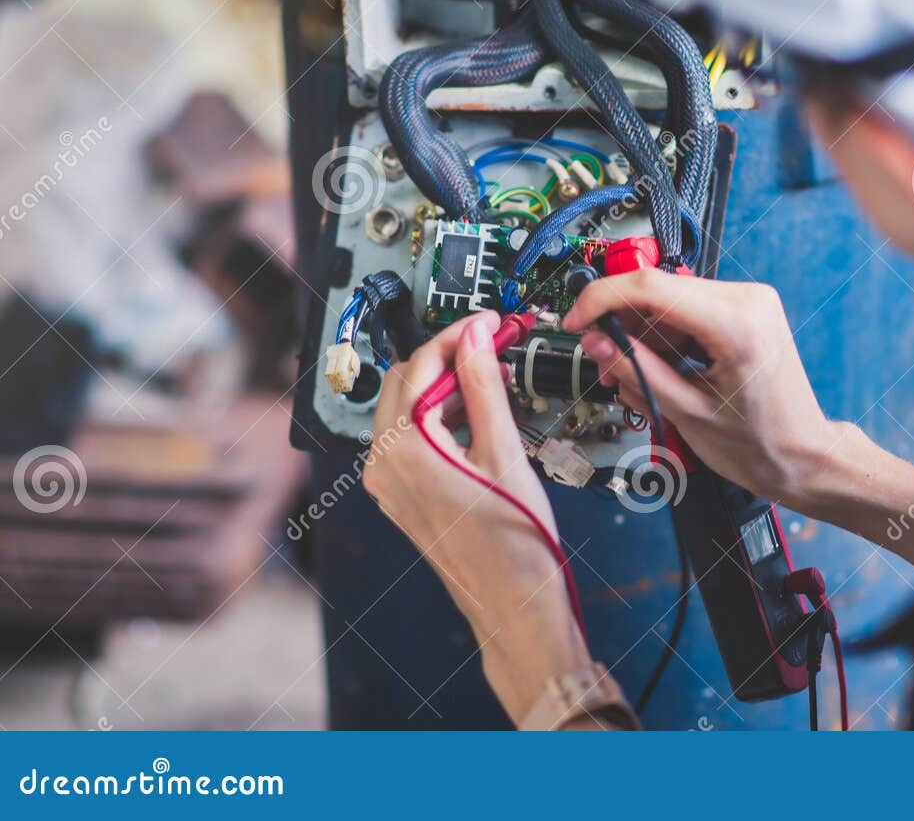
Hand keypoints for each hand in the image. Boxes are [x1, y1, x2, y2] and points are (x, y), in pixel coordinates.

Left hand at [364, 311, 589, 719]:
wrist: (516, 606)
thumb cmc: (514, 545)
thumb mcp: (503, 451)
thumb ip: (483, 385)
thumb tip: (476, 338)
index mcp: (402, 451)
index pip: (421, 366)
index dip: (459, 335)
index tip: (491, 320)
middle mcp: (384, 467)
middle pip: (404, 383)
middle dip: (448, 358)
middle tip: (494, 342)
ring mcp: (391, 485)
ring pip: (406, 410)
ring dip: (445, 387)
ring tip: (492, 378)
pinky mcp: (405, 498)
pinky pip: (413, 441)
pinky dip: (441, 419)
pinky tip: (479, 417)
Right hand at [562, 270, 840, 505]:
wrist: (804, 456)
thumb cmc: (761, 444)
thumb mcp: (686, 412)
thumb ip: (636, 371)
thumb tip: (596, 341)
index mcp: (737, 323)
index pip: (651, 287)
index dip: (602, 300)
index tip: (576, 321)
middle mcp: (747, 300)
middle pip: (658, 291)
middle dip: (622, 326)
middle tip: (605, 365)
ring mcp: (749, 302)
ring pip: (669, 301)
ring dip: (643, 336)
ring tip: (637, 380)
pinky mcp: (746, 311)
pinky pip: (689, 311)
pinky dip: (666, 338)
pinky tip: (662, 372)